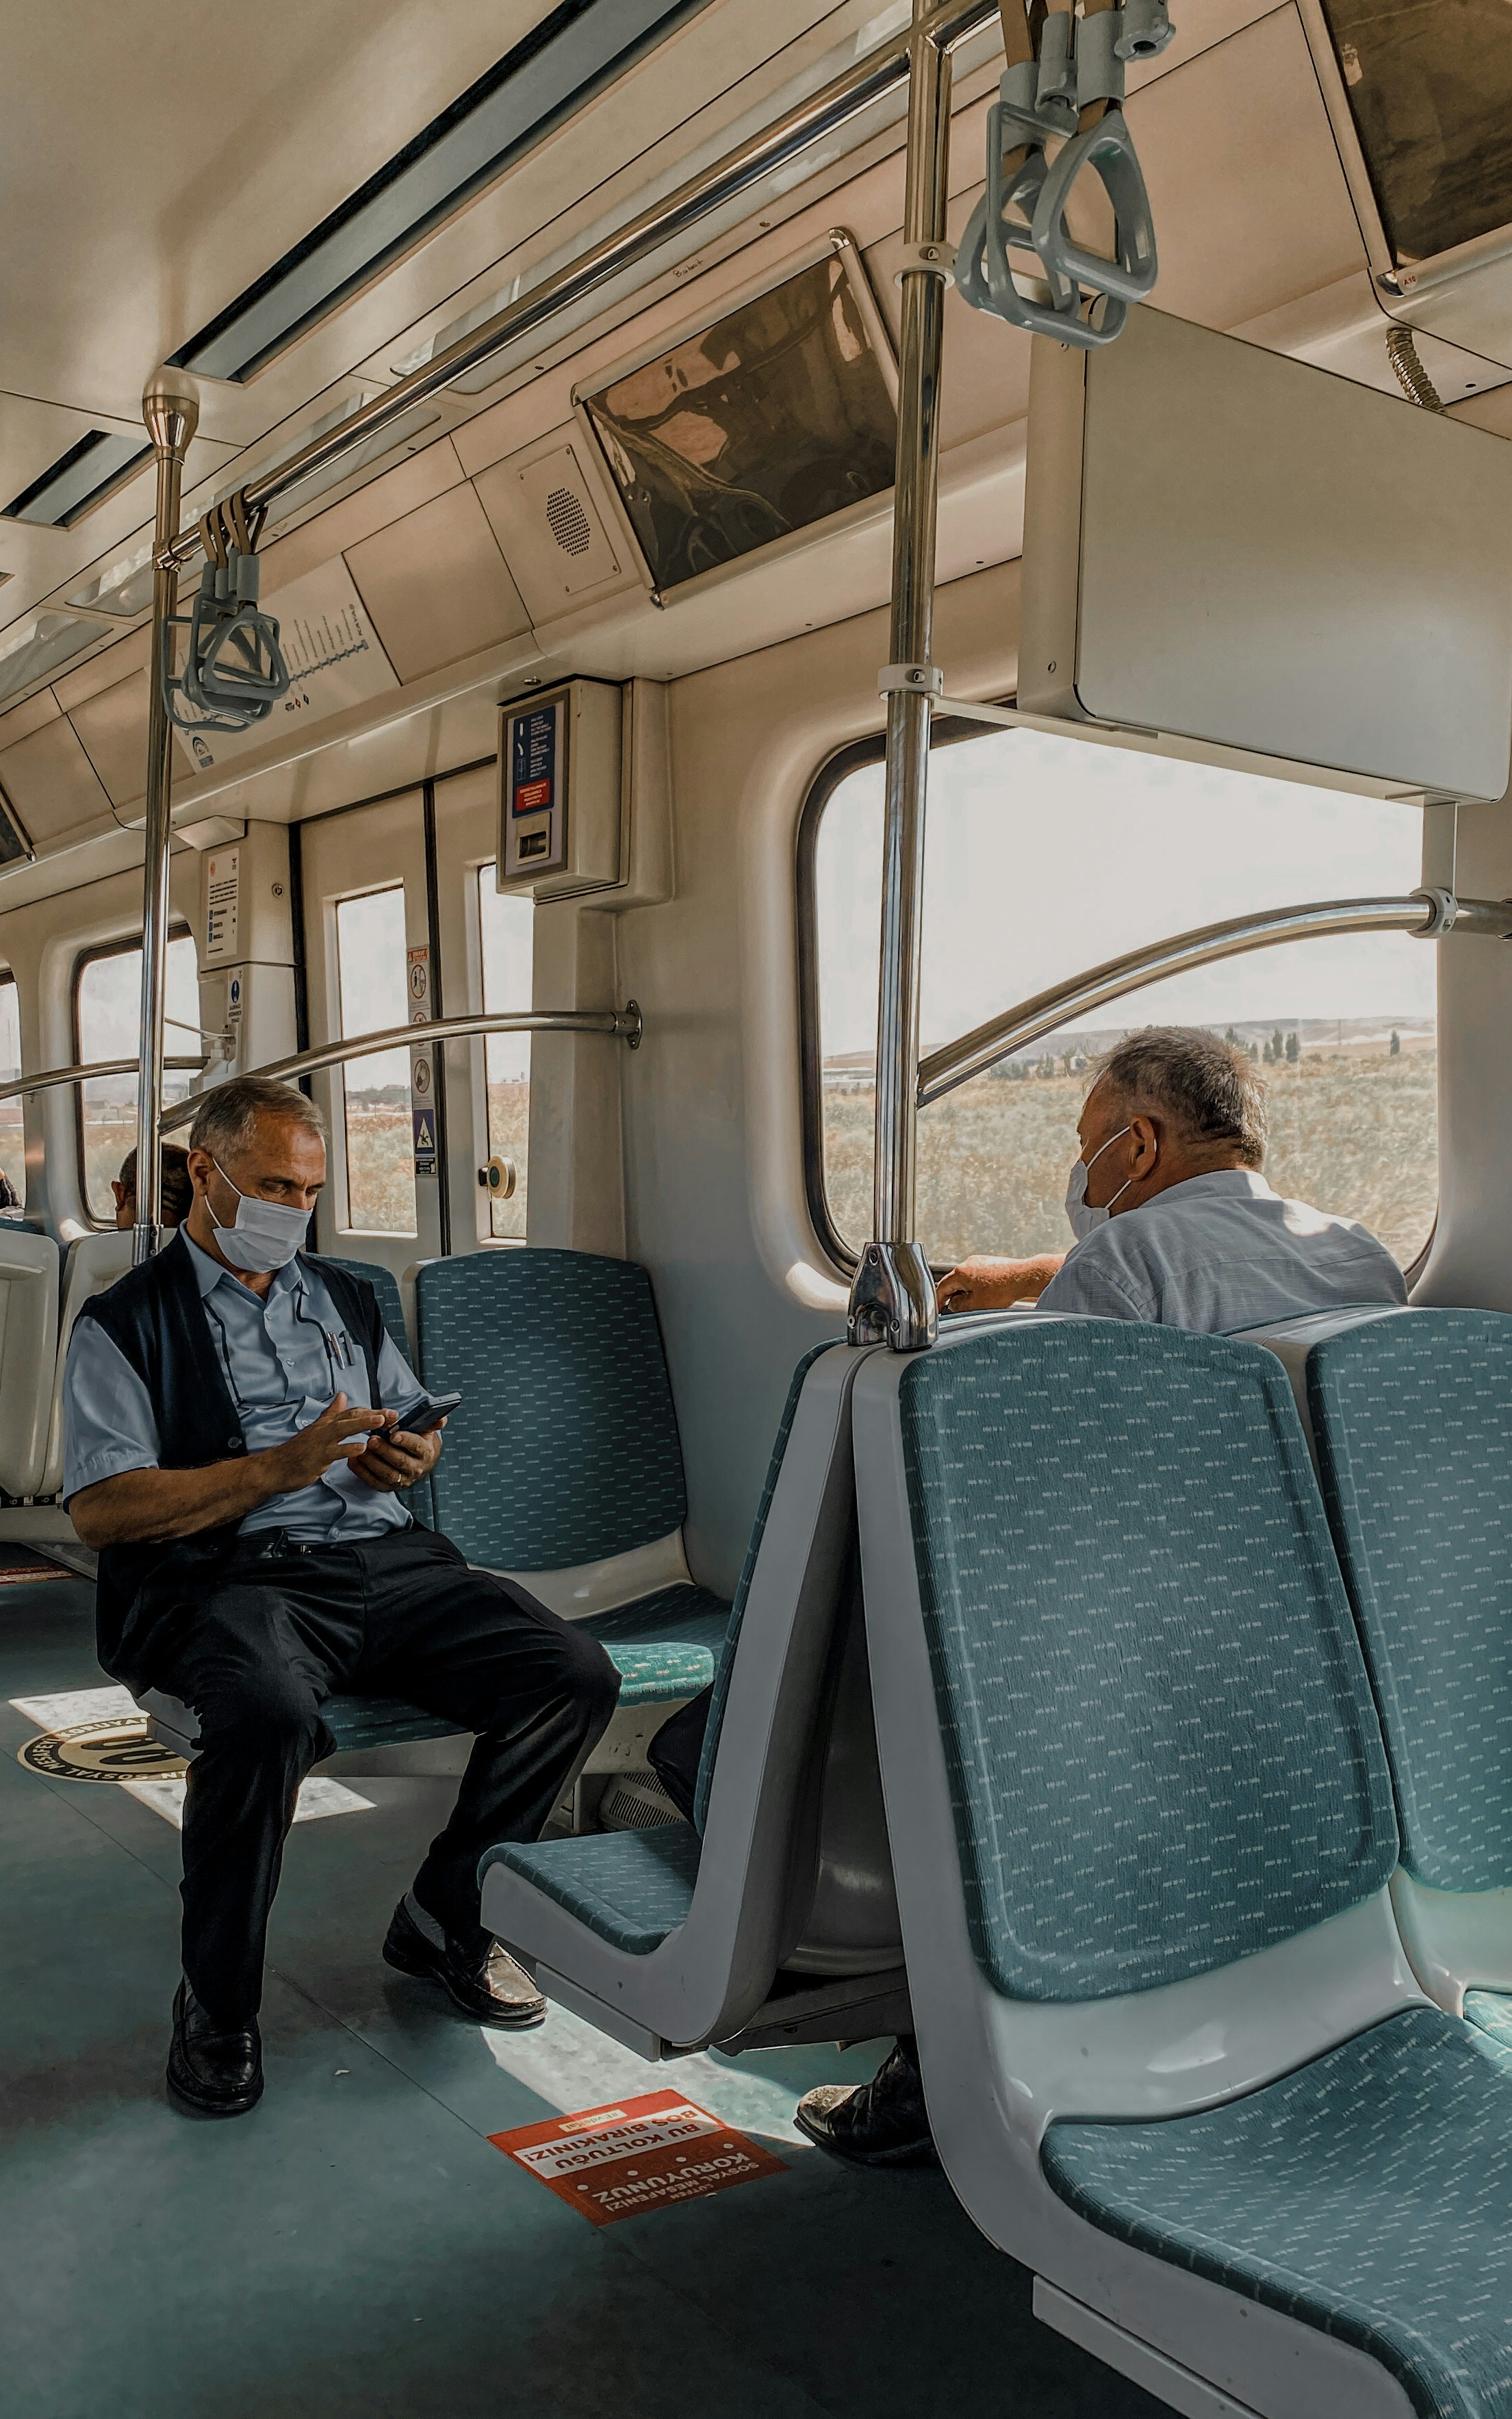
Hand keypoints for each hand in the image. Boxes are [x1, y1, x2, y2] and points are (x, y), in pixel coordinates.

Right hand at [266, 1394, 391, 1491]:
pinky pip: (334, 1452)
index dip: (371, 1411)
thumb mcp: (315, 1429)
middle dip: (373, 1414)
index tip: (390, 1412)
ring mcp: (320, 1443)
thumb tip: (342, 1396)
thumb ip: (330, 1413)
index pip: (351, 1413)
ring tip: (381, 1422)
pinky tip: (362, 1448)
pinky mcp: (316, 1458)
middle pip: (350, 1417)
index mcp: (326, 1424)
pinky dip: (348, 1449)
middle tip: (393, 1414)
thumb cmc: (297, 1451)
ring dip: (363, 1424)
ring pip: (343, 1430)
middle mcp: (324, 1430)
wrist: (275, 1468)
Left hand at [348, 1417, 445, 1492]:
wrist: (418, 1461)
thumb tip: (441, 1420)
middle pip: (400, 1461)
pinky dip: (362, 1472)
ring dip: (372, 1462)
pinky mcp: (388, 1487)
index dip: (406, 1440)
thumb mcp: (426, 1430)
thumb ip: (432, 1422)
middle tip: (372, 1440)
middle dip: (385, 1451)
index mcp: (425, 1452)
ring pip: (386, 1474)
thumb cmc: (418, 1440)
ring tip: (361, 1449)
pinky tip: (353, 1460)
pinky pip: (374, 1482)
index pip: (416, 1447)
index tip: (394, 1434)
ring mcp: (402, 1480)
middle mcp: (415, 1469)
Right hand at [936, 1253, 1065, 1312]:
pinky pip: (977, 1277)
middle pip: (954, 1283)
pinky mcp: (990, 1263)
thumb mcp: (976, 1305)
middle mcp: (967, 1263)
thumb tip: (953, 1304)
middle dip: (956, 1297)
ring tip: (979, 1303)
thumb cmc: (1002, 1290)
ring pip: (966, 1280)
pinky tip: (989, 1295)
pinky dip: (978, 1287)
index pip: (942, 1287)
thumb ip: (958, 1306)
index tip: (939, 1310)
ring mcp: (979, 1261)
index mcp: (960, 1272)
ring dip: (968, 1292)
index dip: (938, 1301)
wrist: (1024, 1277)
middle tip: (961, 1310)